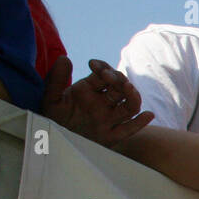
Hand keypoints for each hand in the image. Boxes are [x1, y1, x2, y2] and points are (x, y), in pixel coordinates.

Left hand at [39, 58, 153, 147]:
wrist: (53, 140)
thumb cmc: (52, 119)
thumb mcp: (49, 98)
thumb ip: (56, 79)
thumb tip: (65, 58)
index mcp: (88, 89)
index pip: (104, 75)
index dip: (103, 68)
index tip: (93, 65)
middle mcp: (103, 103)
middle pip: (120, 88)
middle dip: (118, 79)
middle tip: (108, 76)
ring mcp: (109, 119)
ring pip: (129, 106)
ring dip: (132, 96)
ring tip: (129, 89)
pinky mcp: (112, 135)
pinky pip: (130, 129)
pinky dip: (141, 122)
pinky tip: (149, 115)